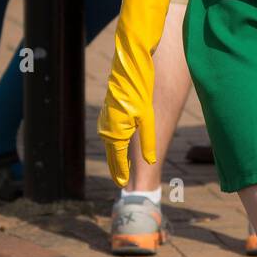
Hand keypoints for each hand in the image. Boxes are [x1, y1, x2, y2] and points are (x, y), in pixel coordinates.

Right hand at [97, 54, 156, 186]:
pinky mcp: (107, 114)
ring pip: (110, 144)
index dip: (120, 172)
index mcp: (116, 135)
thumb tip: (151, 161)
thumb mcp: (147, 121)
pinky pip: (110, 134)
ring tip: (121, 168)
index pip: (117, 161)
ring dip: (115, 156)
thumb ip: (148, 143)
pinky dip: (114, 144)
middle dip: (117, 168)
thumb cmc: (139, 95)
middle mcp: (107, 130)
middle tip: (120, 181)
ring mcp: (105, 122)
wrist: (129, 72)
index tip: (122, 184)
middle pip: (111, 155)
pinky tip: (119, 146)